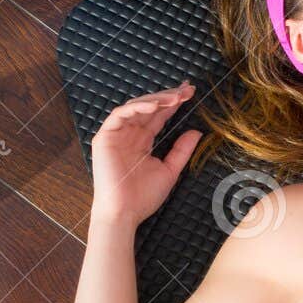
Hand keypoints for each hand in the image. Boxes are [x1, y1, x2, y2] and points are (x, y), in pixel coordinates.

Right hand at [89, 81, 201, 223]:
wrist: (125, 213)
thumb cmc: (143, 196)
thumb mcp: (170, 170)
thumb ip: (182, 150)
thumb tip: (197, 131)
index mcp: (142, 141)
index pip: (159, 116)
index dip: (174, 104)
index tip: (191, 94)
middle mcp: (129, 134)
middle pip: (149, 108)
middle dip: (168, 97)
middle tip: (186, 90)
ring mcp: (116, 135)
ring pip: (135, 107)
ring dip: (156, 100)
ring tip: (175, 98)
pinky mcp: (104, 138)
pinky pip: (120, 115)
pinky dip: (137, 108)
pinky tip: (155, 107)